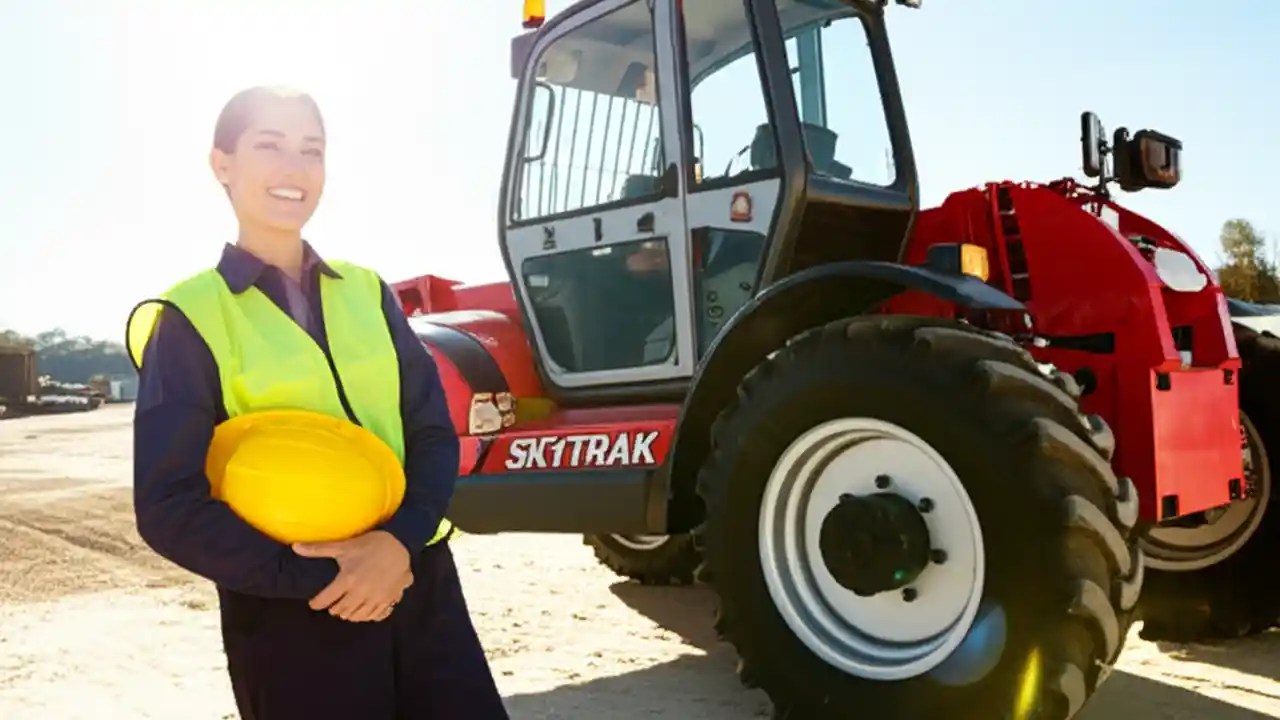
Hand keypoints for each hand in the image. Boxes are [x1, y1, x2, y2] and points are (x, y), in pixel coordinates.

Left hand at [294, 530, 412, 621]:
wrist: (401, 544)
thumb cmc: (371, 544)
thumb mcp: (344, 546)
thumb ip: (318, 549)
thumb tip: (294, 547)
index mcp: (347, 580)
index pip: (325, 599)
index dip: (317, 603)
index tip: (314, 603)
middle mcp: (360, 593)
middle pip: (341, 610)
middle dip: (334, 609)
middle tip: (332, 604)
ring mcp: (375, 598)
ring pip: (357, 616)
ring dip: (349, 614)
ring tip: (346, 609)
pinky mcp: (389, 600)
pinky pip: (375, 615)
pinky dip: (367, 616)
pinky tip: (364, 611)